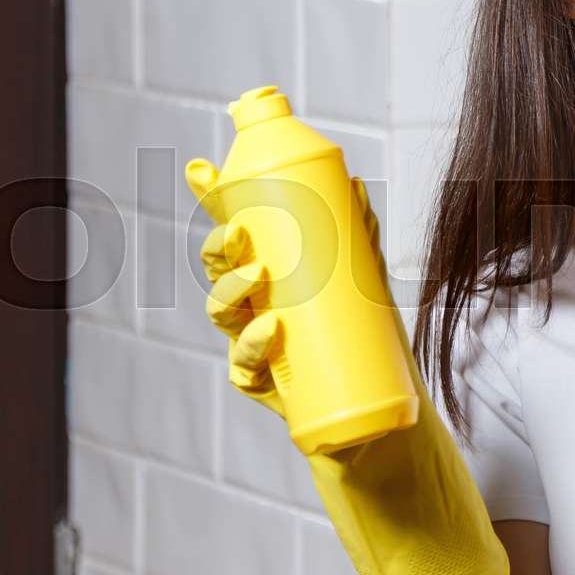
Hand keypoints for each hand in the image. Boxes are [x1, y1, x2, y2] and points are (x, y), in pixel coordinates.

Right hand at [191, 165, 395, 420]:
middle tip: (239, 232)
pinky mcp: (259, 381)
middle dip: (219, 247)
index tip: (202, 171)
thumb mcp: (360, 278)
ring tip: (257, 275)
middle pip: (217, 269)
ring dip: (230, 290)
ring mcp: (248, 341)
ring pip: (221, 312)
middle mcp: (248, 303)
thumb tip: (354, 184)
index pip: (233, 231)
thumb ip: (355, 234)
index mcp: (262, 268)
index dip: (211, 201)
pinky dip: (251, 345)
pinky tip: (269, 330)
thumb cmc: (356, 331)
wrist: (372, 404)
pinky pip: (243, 366)